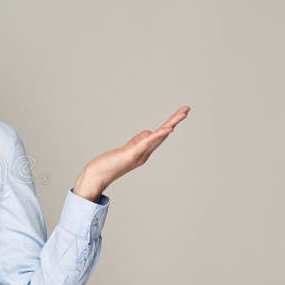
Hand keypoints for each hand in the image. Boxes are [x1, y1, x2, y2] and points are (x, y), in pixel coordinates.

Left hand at [73, 106, 190, 200]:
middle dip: (175, 120)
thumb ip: (138, 140)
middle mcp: (145, 152)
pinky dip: (158, 136)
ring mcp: (139, 153)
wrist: (98, 176)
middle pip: (163, 134)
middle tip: (187, 108)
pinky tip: (169, 129)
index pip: (160, 134)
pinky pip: (147, 143)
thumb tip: (149, 132)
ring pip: (158, 136)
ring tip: (182, 113)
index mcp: (144, 150)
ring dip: (171, 124)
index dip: (170, 123)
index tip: (180, 112)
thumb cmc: (110, 164)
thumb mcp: (127, 148)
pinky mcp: (132, 154)